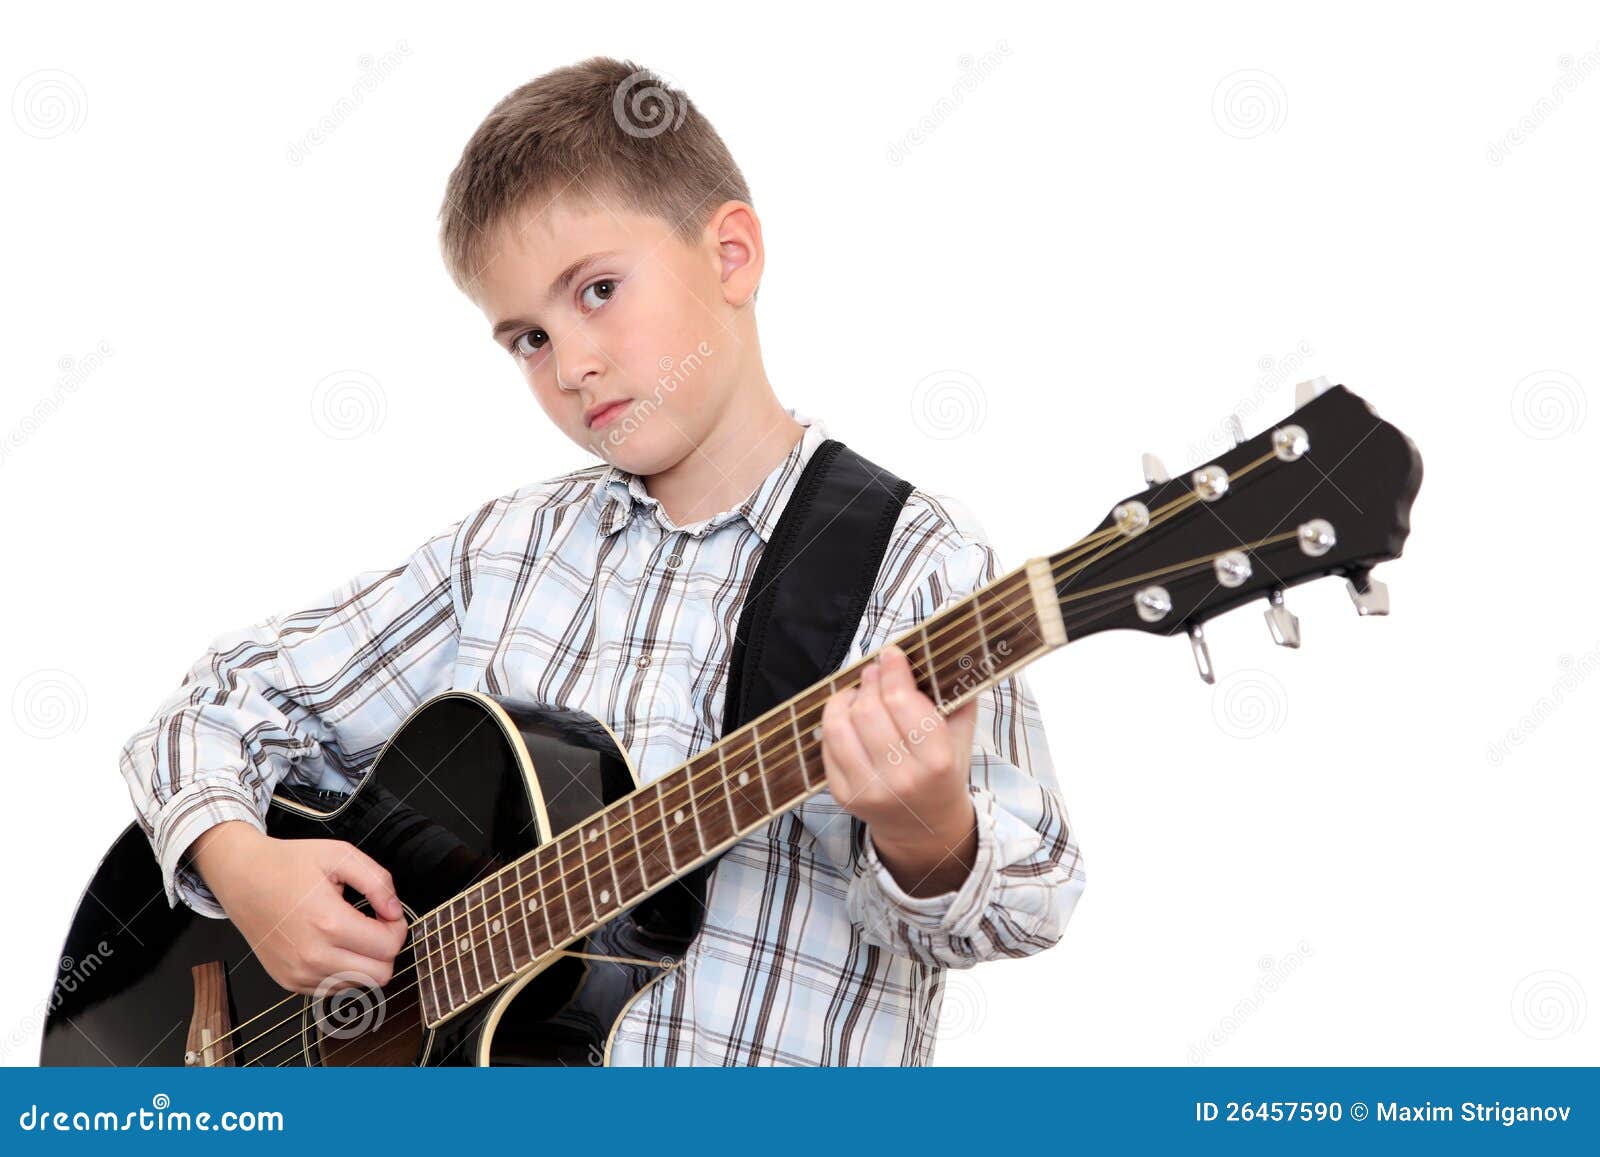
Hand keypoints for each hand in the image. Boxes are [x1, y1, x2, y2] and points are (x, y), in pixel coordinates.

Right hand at [190, 821, 408, 993]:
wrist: (241, 877)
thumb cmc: (287, 864)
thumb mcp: (339, 855)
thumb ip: (377, 882)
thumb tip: (395, 911)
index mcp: (328, 923)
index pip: (388, 947)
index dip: (398, 928)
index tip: (387, 913)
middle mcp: (312, 956)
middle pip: (380, 975)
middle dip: (386, 949)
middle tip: (376, 925)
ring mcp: (298, 974)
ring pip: (359, 986)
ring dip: (366, 962)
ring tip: (352, 933)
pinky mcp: (290, 982)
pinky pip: (334, 988)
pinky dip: (344, 971)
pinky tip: (334, 945)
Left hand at [819, 643, 979, 894]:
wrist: (925, 828)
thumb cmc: (944, 773)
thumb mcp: (961, 737)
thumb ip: (957, 697)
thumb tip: (948, 653)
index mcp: (936, 762)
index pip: (904, 703)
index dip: (893, 671)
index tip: (890, 652)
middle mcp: (901, 779)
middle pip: (868, 711)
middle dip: (869, 681)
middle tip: (874, 672)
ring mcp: (868, 790)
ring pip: (839, 727)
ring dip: (846, 699)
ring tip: (858, 693)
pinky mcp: (844, 796)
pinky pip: (827, 747)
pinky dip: (834, 722)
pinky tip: (847, 716)